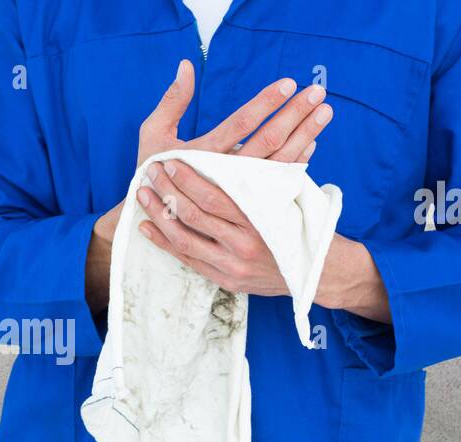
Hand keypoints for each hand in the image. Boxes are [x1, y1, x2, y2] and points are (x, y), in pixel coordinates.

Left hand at [135, 158, 391, 322]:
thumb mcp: (289, 194)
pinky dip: (164, 242)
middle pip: (194, 215)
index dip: (188, 178)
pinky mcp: (225, 280)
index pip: (214, 196)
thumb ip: (265, 174)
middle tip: (150, 171)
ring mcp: (232, 266)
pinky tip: (147, 226)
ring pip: (184, 239)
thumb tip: (243, 142)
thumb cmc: (302, 224)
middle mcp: (243, 244)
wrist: (318, 273)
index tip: (170, 159)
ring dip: (160, 215)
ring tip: (143, 193)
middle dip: (169, 191)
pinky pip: (187, 260)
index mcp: (260, 219)